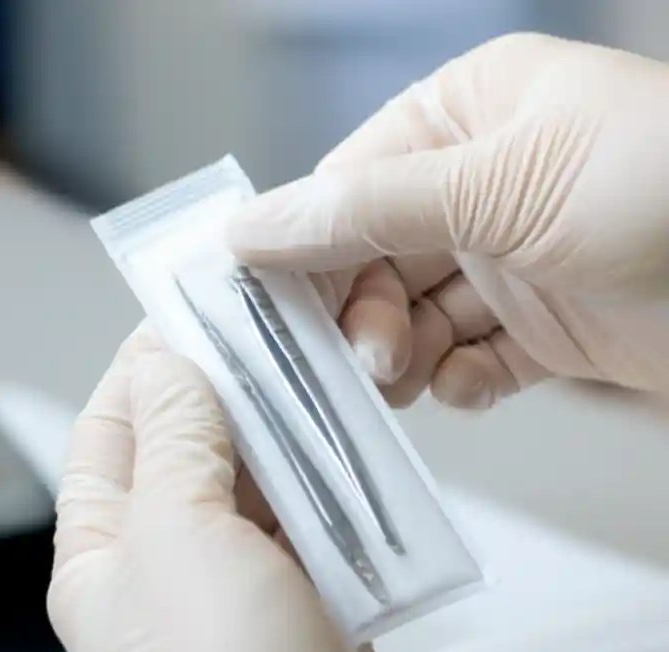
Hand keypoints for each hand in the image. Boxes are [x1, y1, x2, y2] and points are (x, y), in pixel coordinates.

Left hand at [48, 327, 402, 651]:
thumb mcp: (177, 534)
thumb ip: (173, 438)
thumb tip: (164, 361)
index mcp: (98, 557)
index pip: (108, 434)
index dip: (142, 367)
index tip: (186, 310)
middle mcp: (159, 573)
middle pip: (185, 453)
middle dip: (225, 393)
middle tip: (270, 330)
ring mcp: (233, 595)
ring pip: (255, 487)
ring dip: (285, 436)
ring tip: (315, 375)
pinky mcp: (304, 613)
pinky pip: (314, 530)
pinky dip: (332, 489)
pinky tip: (349, 450)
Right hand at [229, 33, 668, 409]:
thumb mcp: (496, 188)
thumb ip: (363, 212)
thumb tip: (251, 225)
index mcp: (474, 111)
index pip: (352, 178)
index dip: (307, 241)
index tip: (267, 299)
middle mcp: (491, 178)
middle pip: (377, 252)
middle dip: (359, 309)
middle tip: (359, 356)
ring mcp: (523, 253)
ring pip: (417, 311)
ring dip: (400, 352)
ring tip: (402, 377)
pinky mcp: (554, 325)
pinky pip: (475, 357)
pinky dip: (459, 380)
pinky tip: (468, 385)